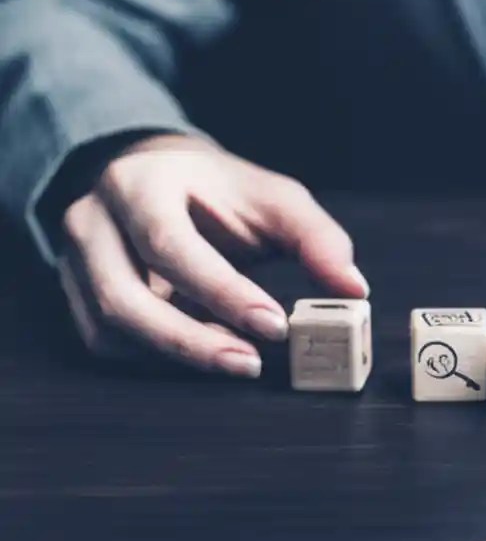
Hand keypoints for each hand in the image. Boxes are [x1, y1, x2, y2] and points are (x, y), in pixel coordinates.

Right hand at [58, 135, 367, 376]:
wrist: (157, 176)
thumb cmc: (220, 193)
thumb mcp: (274, 199)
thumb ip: (317, 239)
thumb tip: (353, 288)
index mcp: (139, 184)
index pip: (170, 245)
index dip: (221, 292)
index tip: (274, 325)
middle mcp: (92, 222)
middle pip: (125, 297)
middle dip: (191, 341)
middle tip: (251, 364)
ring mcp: (76, 262)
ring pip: (112, 327)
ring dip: (177, 353)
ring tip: (238, 359)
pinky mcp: (79, 296)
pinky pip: (108, 342)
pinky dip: (158, 357)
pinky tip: (206, 352)